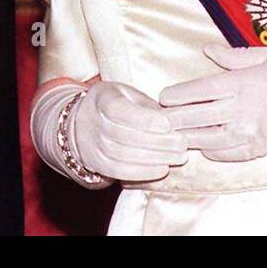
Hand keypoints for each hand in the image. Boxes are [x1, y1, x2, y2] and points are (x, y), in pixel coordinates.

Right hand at [70, 80, 188, 181]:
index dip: (144, 119)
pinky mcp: (96, 163)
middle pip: (123, 135)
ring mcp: (91, 144)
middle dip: (157, 141)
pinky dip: (143, 172)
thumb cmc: (116, 105)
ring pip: (122, 155)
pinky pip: (119, 172)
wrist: (84, 123)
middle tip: (182, 143)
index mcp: (102, 98)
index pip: (119, 110)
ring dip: (154, 158)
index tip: (169, 124)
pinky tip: (163, 169)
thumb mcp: (129, 95)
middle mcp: (91, 121)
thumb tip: (174, 121)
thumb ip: (148, 106)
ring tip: (178, 157)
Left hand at [159, 44, 266, 161]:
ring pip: (208, 140)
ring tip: (171, 133)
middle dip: (173, 118)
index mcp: (246, 82)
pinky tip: (202, 145)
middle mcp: (246, 109)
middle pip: (197, 117)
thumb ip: (235, 56)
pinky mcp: (262, 148)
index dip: (177, 95)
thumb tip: (207, 51)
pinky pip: (228, 154)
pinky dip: (211, 151)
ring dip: (187, 137)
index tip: (162, 97)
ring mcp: (254, 132)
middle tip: (156, 118)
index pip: (200, 90)